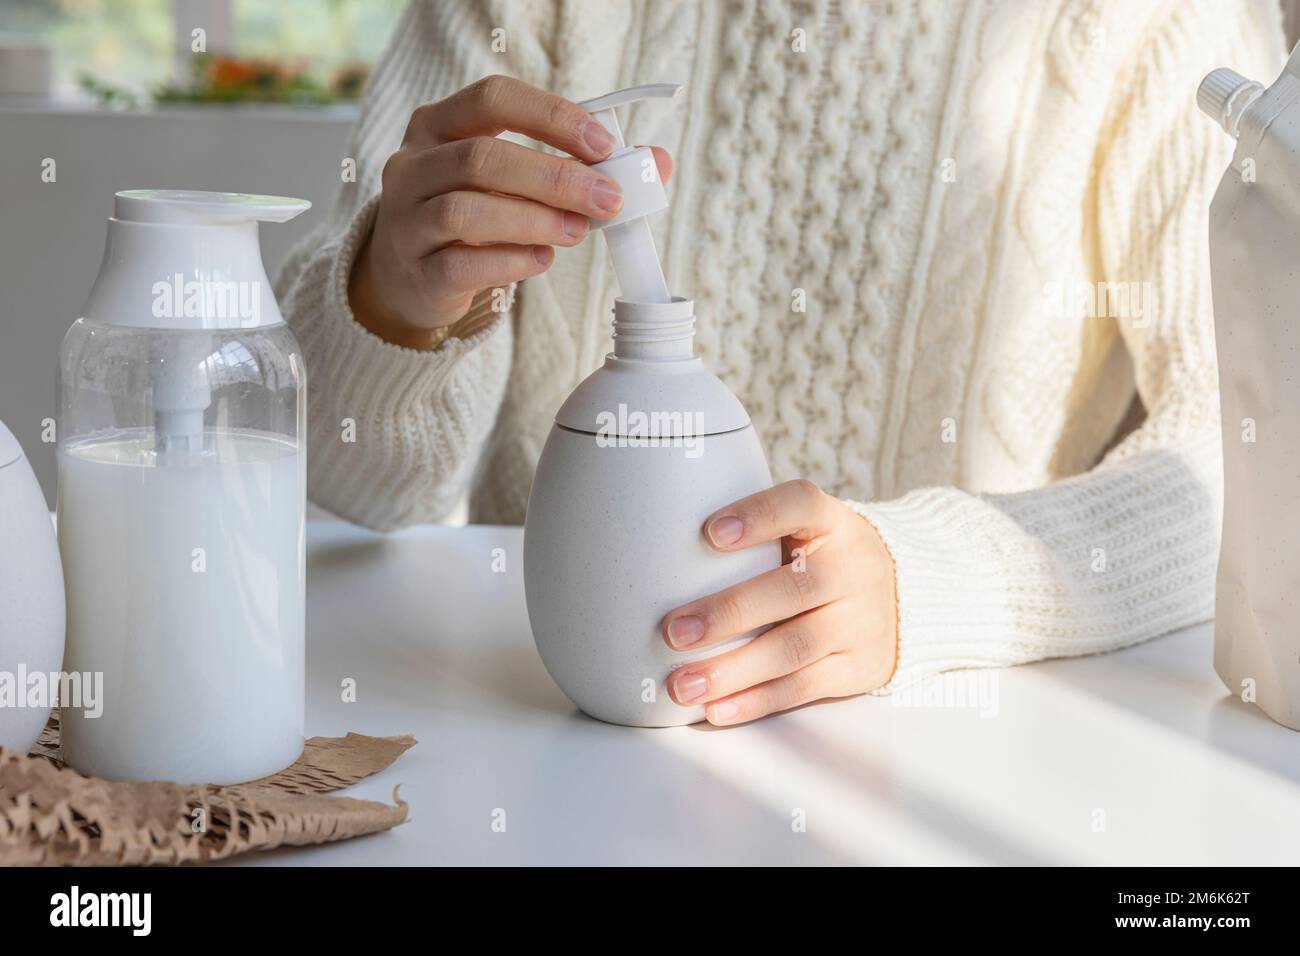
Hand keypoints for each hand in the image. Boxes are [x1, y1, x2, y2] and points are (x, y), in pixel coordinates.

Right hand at [349, 74, 671, 348]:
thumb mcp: (515, 180)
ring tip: (578, 232)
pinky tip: (542, 259)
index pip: (492, 99)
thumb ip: (578, 166)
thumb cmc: (474, 216)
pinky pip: (462, 265)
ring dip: (535, 219)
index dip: (551, 117)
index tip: (604, 144)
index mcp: (438, 124)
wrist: (410, 276)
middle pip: (483, 158)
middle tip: (608, 199)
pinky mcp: (416, 271)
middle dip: (556, 177)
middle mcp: (413, 166)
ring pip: (466, 211)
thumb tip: (655, 163)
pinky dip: (511, 261)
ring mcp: (407, 220)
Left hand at [661, 480, 897, 724]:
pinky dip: (756, 700)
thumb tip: (661, 553)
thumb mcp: (805, 532)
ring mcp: (861, 621)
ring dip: (733, 669)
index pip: (799, 505)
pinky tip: (716, 708)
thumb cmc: (821, 559)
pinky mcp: (859, 667)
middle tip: (673, 631)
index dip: (757, 517)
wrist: (902, 596)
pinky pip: (803, 687)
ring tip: (683, 683)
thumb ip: (755, 536)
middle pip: (790, 591)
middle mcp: (853, 568)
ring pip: (794, 647)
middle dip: (727, 613)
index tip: (709, 532)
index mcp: (833, 523)